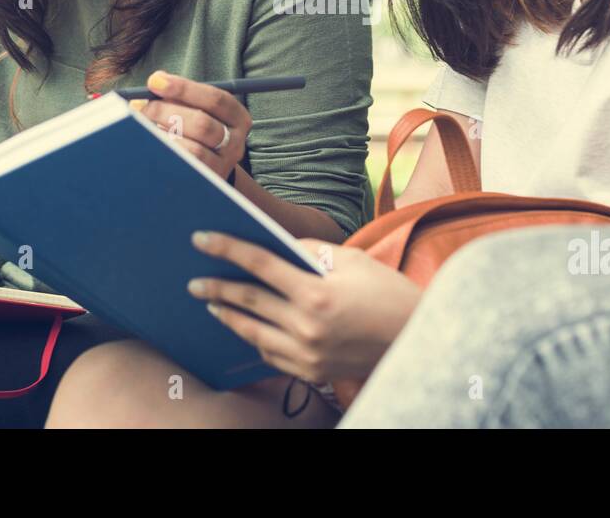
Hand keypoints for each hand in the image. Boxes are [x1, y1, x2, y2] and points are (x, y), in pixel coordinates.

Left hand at [130, 70, 250, 180]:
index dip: (184, 88)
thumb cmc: (192, 128)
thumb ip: (178, 94)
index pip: (215, 99)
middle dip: (166, 112)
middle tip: (140, 107)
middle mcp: (235, 143)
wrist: (203, 168)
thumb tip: (156, 81)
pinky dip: (162, 154)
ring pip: (192, 150)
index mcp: (237, 117)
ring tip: (140, 127)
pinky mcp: (205, 184)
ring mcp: (222, 167)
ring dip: (162, 136)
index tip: (155, 81)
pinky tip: (147, 145)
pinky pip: (182, 169)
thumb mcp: (193, 108)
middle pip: (202, 125)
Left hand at [186, 231, 421, 382]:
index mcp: (316, 292)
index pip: (260, 264)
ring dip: (229, 315)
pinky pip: (271, 354)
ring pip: (253, 332)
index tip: (202, 238)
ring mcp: (307, 353)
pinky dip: (254, 338)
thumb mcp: (352, 260)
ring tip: (211, 302)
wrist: (415, 339)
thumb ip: (310, 253)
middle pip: (249, 300)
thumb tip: (277, 247)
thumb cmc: (387, 292)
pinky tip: (245, 326)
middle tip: (194, 280)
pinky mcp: (311, 371)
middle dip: (217, 286)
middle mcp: (307, 326)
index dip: (228, 248)